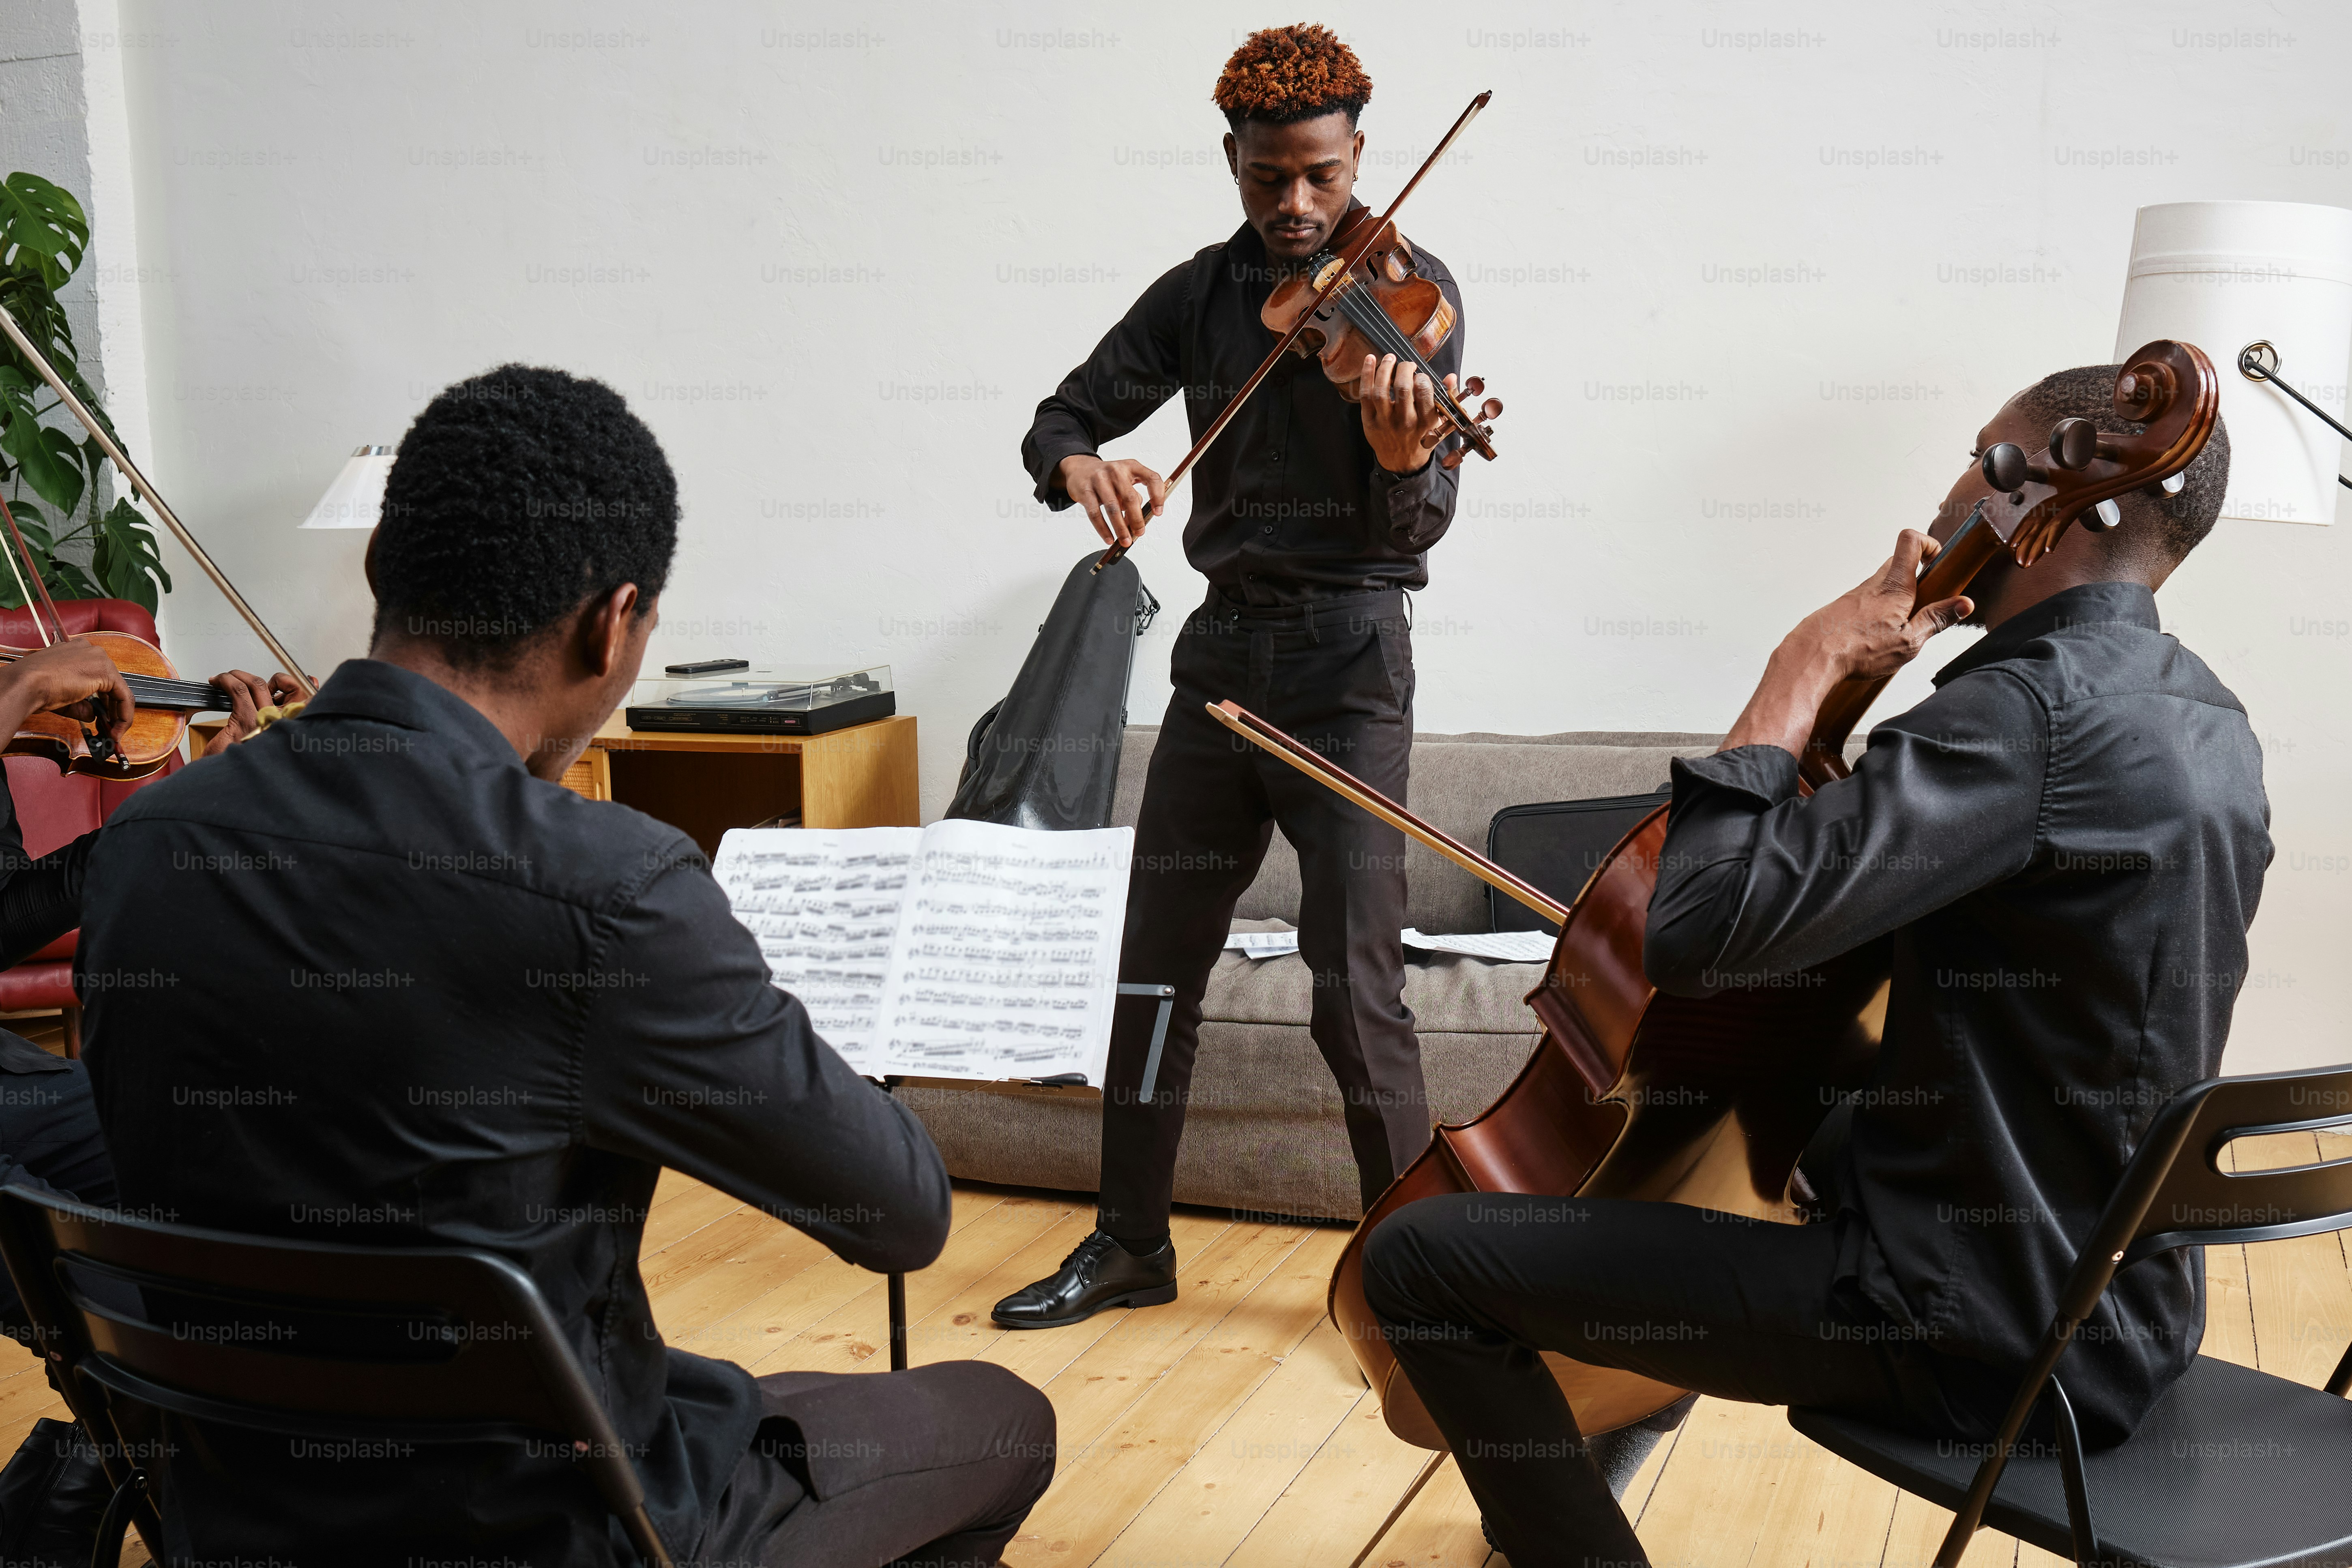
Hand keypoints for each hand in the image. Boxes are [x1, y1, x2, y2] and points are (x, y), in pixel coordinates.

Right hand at [0, 638, 133, 741]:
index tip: (102, 717)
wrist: (27, 684)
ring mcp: (100, 659)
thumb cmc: (35, 687)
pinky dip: (123, 715)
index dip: (103, 701)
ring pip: (119, 691)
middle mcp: (91, 652)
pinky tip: (116, 729)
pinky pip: (123, 696)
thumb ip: (82, 704)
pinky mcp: (106, 671)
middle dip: (111, 709)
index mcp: (78, 653)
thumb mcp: (64, 696)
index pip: (99, 678)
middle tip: (109, 728)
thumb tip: (93, 715)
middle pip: (111, 684)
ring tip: (112, 732)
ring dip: (117, 714)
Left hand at [204, 669, 303, 755]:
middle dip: (264, 677)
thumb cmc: (247, 765)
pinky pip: (237, 690)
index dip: (296, 684)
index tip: (279, 682)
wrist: (228, 779)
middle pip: (285, 686)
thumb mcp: (266, 743)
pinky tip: (218, 682)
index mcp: (290, 727)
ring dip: (240, 675)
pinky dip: (226, 681)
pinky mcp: (245, 720)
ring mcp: (265, 720)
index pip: (305, 697)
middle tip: (245, 679)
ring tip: (227, 678)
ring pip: (258, 684)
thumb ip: (273, 725)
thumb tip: (275, 708)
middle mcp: (283, 723)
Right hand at [1057, 454, 1164, 547]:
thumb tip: (1136, 522)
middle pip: (1130, 498)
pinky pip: (1095, 513)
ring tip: (1125, 540)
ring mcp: (1099, 479)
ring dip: (1120, 528)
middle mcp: (1116, 470)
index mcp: (1131, 466)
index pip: (1151, 478)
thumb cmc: (1106, 478)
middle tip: (1139, 533)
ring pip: (1113, 508)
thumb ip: (1133, 497)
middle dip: (1137, 519)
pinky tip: (1108, 538)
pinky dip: (1103, 529)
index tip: (1158, 512)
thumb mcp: (1124, 481)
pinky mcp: (1085, 490)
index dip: (1158, 496)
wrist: (1079, 469)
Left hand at [1358, 354, 1458, 474]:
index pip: (1424, 391)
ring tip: (1389, 358)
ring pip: (1381, 390)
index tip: (1420, 375)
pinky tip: (1369, 360)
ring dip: (1385, 369)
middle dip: (1404, 368)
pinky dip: (1366, 375)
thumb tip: (1451, 376)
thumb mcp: (1440, 423)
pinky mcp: (1369, 421)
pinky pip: (1365, 395)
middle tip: (1407, 364)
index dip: (1422, 376)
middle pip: (1403, 388)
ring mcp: (1385, 422)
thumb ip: (1447, 398)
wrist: (1402, 463)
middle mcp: (1406, 422)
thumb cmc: (1421, 439)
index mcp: (1426, 422)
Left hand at [1722, 529, 1972, 757]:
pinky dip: (1874, 615)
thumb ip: (1936, 620)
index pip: (1910, 541)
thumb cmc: (1858, 650)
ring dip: (1895, 600)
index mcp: (1895, 586)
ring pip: (1881, 586)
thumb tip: (1965, 604)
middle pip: (1898, 564)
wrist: (1811, 657)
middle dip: (1916, 578)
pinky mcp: (1840, 609)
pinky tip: (1873, 640)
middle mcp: (1873, 585)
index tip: (1938, 560)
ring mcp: (1854, 596)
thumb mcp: (1908, 641)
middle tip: (1924, 603)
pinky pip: (1864, 604)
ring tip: (1897, 630)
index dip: (1928, 543)